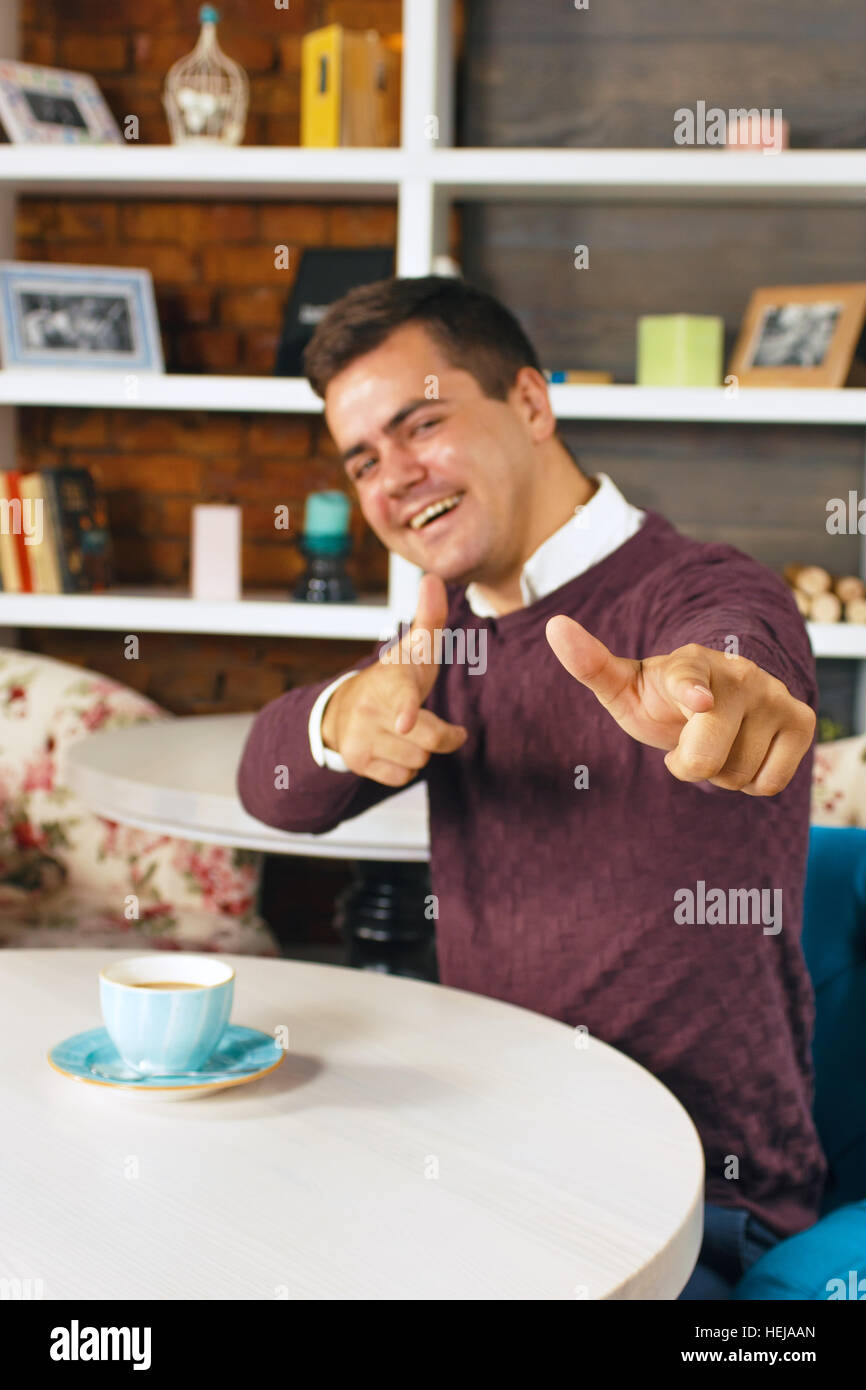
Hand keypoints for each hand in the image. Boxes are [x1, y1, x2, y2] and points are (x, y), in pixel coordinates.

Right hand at [321, 573, 467, 785]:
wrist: (343, 709)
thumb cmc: (393, 678)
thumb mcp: (413, 650)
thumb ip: (430, 618)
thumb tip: (434, 578)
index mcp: (390, 680)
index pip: (402, 696)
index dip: (407, 709)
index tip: (406, 721)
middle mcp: (371, 709)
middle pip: (428, 742)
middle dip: (440, 736)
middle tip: (433, 723)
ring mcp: (360, 737)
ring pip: (417, 762)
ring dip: (419, 751)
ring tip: (402, 731)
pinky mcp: (356, 762)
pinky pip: (401, 778)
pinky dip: (403, 767)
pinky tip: (391, 748)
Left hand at [545, 618, 815, 795]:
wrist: (711, 699)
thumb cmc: (659, 697)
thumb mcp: (622, 686)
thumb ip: (590, 664)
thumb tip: (554, 625)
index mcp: (687, 663)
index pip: (689, 678)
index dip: (691, 691)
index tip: (698, 701)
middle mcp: (736, 674)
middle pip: (706, 757)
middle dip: (688, 765)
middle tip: (684, 744)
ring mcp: (773, 695)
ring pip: (740, 774)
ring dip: (722, 773)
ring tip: (716, 743)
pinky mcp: (800, 720)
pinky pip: (771, 782)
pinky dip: (753, 781)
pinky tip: (744, 753)